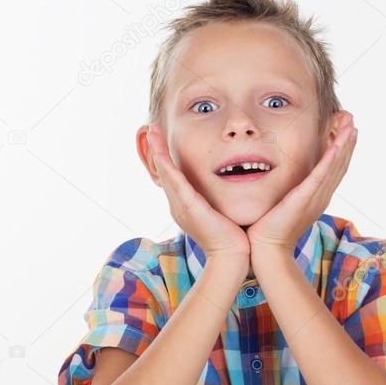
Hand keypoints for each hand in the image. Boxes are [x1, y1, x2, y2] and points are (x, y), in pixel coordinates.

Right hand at [144, 123, 249, 265]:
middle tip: (151, 129)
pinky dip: (166, 165)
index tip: (163, 140)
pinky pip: (174, 182)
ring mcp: (181, 207)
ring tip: (151, 131)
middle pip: (164, 172)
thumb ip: (221, 199)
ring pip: (165, 173)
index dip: (166, 158)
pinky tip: (159, 152)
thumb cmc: (234, 237)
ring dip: (157, 150)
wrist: (233, 255)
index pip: (173, 177)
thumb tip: (232, 186)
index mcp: (186, 206)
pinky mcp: (188, 207)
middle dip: (157, 149)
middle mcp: (179, 206)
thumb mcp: (223, 212)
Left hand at [246, 112, 356, 255]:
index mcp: (317, 197)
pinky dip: (330, 160)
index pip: (334, 168)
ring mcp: (315, 198)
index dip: (342, 149)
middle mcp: (321, 196)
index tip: (347, 129)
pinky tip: (336, 145)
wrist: (267, 250)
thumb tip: (286, 181)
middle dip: (347, 141)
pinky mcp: (305, 199)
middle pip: (340, 165)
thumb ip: (290, 191)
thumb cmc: (270, 229)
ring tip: (350, 126)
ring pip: (335, 167)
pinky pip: (321, 176)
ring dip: (344, 145)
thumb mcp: (285, 205)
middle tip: (352, 120)